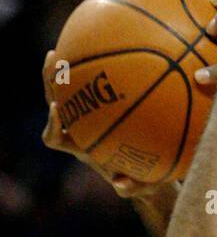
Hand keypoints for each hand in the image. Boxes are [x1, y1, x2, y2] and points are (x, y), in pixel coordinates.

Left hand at [40, 50, 163, 199]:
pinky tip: (99, 51)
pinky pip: (90, 85)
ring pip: (66, 91)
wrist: (146, 172)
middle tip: (54, 60)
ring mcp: (86, 116)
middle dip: (50, 83)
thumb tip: (120, 186)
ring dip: (62, 71)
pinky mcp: (100, 105)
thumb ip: (132, 189)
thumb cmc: (144, 181)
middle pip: (54, 104)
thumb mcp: (142, 188)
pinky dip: (90, 70)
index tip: (57, 109)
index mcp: (80, 148)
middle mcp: (77, 130)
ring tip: (64, 48)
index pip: (54, 138)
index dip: (51, 124)